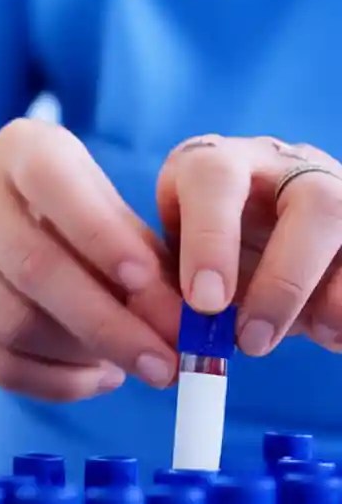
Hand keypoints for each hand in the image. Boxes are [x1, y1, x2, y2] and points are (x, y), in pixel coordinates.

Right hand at [0, 119, 181, 400]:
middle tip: (164, 364)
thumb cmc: (62, 214)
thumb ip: (139, 257)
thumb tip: (175, 324)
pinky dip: (52, 382)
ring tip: (128, 366)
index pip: (57, 189)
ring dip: (80, 356)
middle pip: (34, 269)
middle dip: (108, 324)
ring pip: (11, 323)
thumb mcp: (100, 204)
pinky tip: (92, 378)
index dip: (106, 240)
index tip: (155, 289)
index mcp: (19, 150)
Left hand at [157, 135, 341, 354]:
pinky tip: (333, 332)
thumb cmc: (204, 252)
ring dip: (327, 290)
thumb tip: (193, 340)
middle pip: (313, 201)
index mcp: (218, 163)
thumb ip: (181, 290)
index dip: (211, 239)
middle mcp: (284, 165)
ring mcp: (333, 186)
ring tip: (316, 335)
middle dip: (285, 280)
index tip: (206, 302)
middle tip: (254, 339)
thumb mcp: (177, 261)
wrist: (255, 236)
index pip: (216, 177)